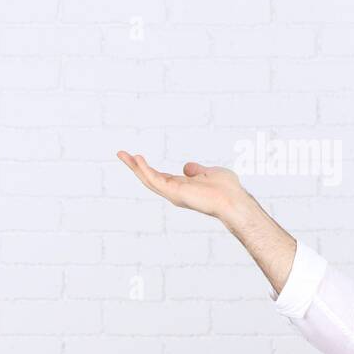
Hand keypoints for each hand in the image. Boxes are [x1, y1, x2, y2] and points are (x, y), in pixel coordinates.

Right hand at [116, 151, 247, 220]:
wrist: (233, 199)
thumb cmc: (226, 189)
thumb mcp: (209, 172)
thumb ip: (196, 170)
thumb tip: (186, 167)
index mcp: (181, 187)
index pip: (159, 176)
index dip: (147, 167)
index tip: (136, 157)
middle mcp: (174, 192)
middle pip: (149, 178)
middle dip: (134, 166)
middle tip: (121, 154)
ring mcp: (173, 194)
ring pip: (148, 179)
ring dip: (135, 167)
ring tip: (122, 154)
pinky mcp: (174, 193)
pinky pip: (155, 181)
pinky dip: (145, 170)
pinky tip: (137, 159)